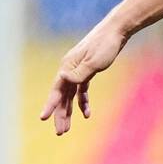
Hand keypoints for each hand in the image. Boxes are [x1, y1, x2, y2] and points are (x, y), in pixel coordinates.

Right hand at [39, 20, 128, 134]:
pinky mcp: (88, 70)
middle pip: (62, 96)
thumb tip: (65, 80)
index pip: (56, 90)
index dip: (50, 105)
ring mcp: (78, 70)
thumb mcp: (95, 61)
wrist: (117, 31)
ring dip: (69, 111)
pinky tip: (87, 114)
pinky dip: (82, 102)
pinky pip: (82, 90)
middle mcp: (69, 70)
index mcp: (68, 67)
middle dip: (60, 114)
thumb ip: (81, 73)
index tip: (43, 118)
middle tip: (60, 132)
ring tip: (68, 128)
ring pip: (70, 95)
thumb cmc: (106, 45)